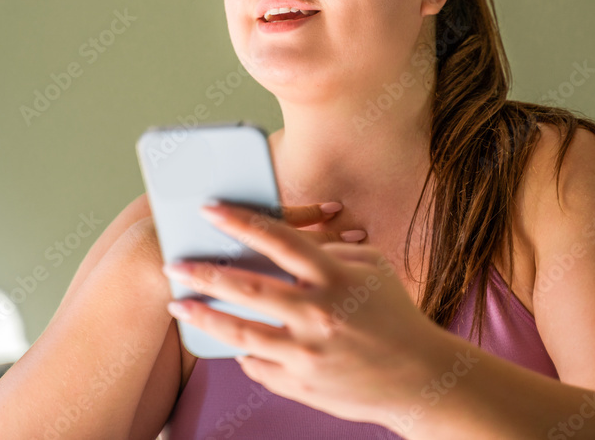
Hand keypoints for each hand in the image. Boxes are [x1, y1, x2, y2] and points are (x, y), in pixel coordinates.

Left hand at [161, 199, 455, 426]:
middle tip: (174, 263)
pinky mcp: (301, 384)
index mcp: (336, 277)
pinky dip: (241, 351)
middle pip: (246, 287)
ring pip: (239, 332)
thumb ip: (329, 252)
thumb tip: (285, 245)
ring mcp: (307, 353)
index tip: (208, 210)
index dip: (240, 222)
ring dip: (203, 316)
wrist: (420, 379)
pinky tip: (228, 340)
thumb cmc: (396, 316)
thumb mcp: (372, 268)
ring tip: (178, 303)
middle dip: (204, 272)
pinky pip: (257, 365)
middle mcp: (318, 314)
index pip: (278, 240)